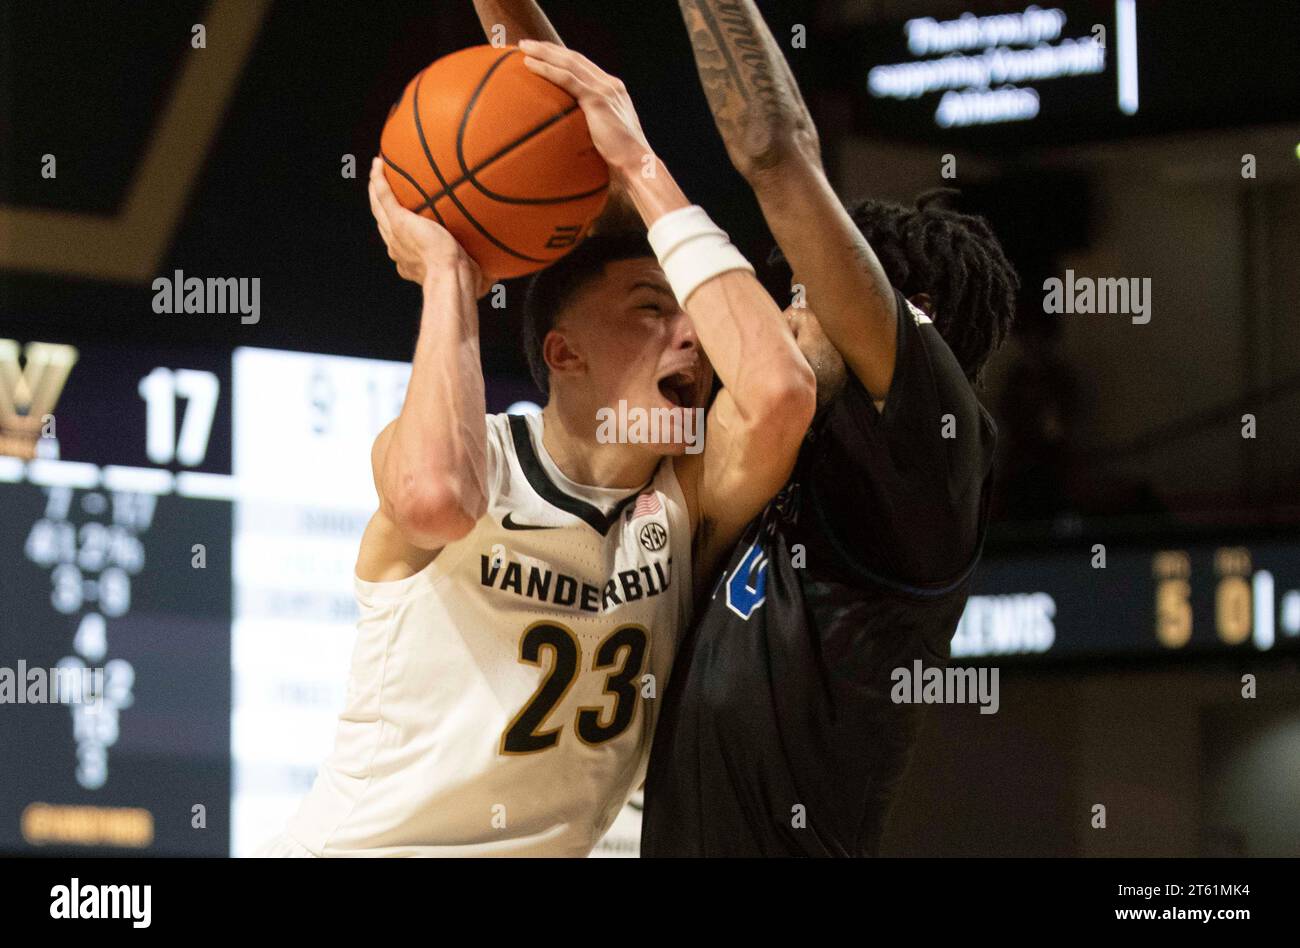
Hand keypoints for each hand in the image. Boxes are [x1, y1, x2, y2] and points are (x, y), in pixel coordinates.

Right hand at [368, 157, 490, 294]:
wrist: (453, 278)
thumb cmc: (466, 284)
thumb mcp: (474, 275)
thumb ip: (483, 269)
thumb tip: (501, 269)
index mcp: (411, 262)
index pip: (401, 243)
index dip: (399, 231)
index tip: (406, 219)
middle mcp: (398, 248)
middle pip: (384, 223)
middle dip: (383, 207)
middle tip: (383, 191)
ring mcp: (396, 234)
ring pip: (379, 207)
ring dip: (375, 189)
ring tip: (377, 171)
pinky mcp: (399, 221)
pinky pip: (383, 195)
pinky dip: (378, 178)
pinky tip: (379, 162)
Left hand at [517, 39, 651, 183]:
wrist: (636, 162)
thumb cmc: (620, 158)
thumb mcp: (607, 135)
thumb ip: (593, 126)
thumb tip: (574, 134)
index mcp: (613, 89)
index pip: (584, 66)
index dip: (563, 56)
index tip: (544, 52)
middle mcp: (609, 84)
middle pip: (575, 58)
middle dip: (550, 48)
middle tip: (527, 44)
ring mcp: (604, 89)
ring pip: (569, 63)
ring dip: (544, 52)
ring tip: (524, 47)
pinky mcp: (597, 99)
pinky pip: (567, 79)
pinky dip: (547, 69)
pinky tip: (530, 65)